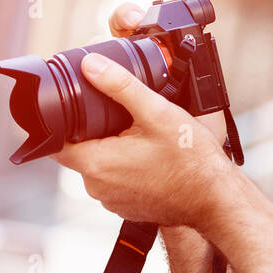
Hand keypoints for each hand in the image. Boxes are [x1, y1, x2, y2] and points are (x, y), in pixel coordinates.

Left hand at [52, 3, 235, 226]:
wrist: (215, 200)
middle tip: (122, 116)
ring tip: (139, 136)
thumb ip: (121, 86)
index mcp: (97, 163)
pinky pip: (114, 180)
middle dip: (94, 131)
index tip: (80, 104)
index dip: (63, 119)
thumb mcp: (157, 113)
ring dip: (111, 149)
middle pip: (79, 149)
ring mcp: (111, 200)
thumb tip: (91, 65)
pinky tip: (148, 157)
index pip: (57, 140)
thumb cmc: (191, 160)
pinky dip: (125, 167)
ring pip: (98, 165)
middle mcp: (97, 187)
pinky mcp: (125, 207)